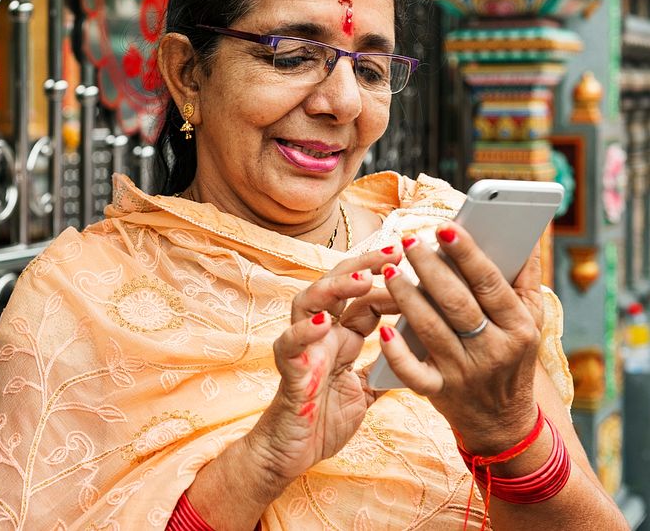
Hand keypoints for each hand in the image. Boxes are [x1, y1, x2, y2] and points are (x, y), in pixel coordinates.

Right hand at [246, 246, 401, 485]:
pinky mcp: (289, 370)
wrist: (292, 454)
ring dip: (335, 288)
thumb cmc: (323, 421)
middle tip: (394, 251)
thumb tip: (417, 357)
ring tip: (361, 280)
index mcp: (341, 338)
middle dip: (363, 265)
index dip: (387, 281)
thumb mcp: (365, 393)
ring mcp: (302, 348)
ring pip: (309, 301)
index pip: (364, 298)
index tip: (416, 267)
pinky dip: (304, 331)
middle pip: (336, 286)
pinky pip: (290, 344)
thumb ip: (384, 370)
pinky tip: (323, 323)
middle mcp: (320, 335)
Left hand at [377, 223, 542, 453]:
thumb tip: (529, 231)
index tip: (444, 227)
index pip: (490, 283)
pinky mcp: (440, 392)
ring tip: (389, 270)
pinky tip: (384, 331)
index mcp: (518, 326)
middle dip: (431, 269)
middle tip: (408, 242)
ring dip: (406, 298)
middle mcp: (493, 349)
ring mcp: (464, 372)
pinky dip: (398, 354)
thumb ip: (526, 277)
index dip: (467, 255)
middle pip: (457, 303)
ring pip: (431, 329)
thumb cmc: (512, 354)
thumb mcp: (530, 320)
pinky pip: (414, 373)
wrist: (504, 421)